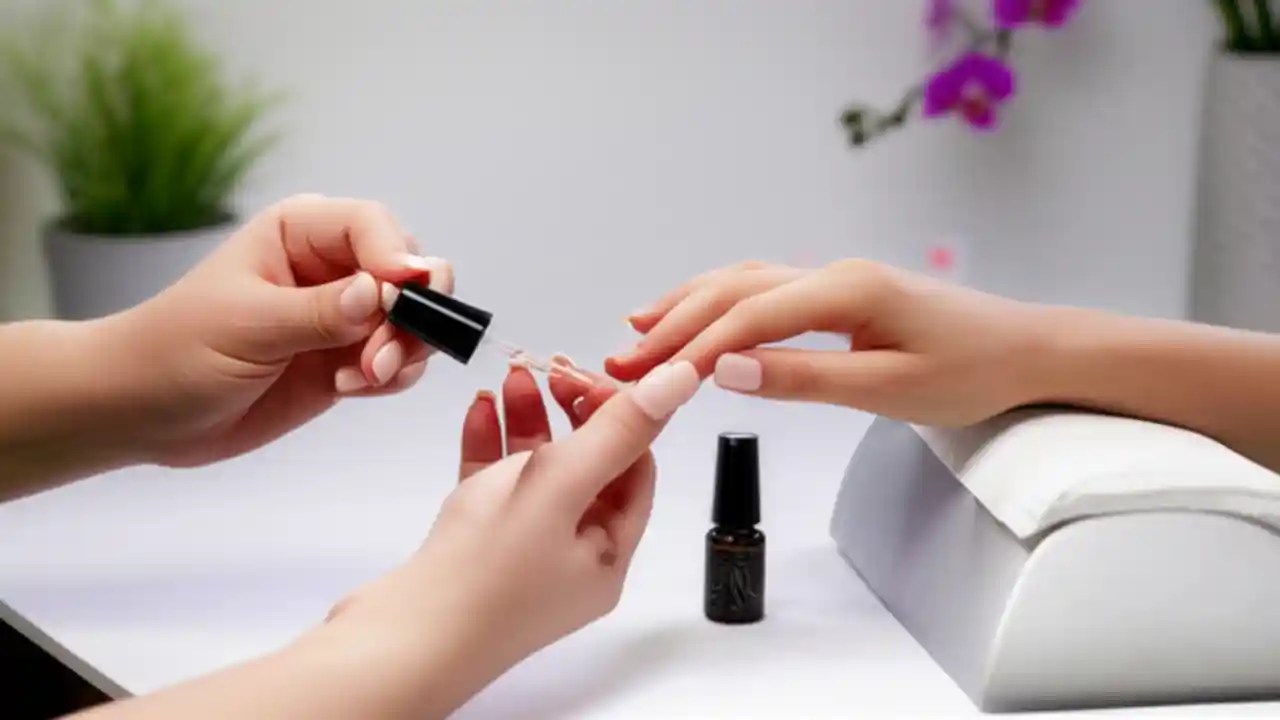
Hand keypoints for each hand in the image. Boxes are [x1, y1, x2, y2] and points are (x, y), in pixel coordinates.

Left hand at [118, 194, 453, 466]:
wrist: (142, 411)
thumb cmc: (175, 351)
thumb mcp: (246, 325)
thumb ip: (319, 311)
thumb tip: (380, 292)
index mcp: (300, 231)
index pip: (373, 226)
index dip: (398, 257)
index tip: (403, 296)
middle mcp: (331, 267)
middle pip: (408, 271)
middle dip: (412, 313)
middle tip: (385, 354)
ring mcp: (343, 317)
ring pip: (413, 320)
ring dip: (405, 352)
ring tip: (361, 378)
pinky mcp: (346, 360)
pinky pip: (399, 362)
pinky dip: (392, 377)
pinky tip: (349, 388)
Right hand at [321, 361, 699, 716]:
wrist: (398, 644)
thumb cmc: (482, 577)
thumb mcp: (560, 489)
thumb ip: (616, 431)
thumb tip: (679, 383)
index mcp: (608, 552)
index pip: (634, 466)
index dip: (618, 413)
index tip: (588, 374)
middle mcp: (572, 556)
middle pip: (586, 465)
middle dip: (568, 410)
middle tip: (547, 369)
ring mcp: (523, 554)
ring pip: (536, 471)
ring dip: (526, 420)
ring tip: (508, 377)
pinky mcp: (477, 548)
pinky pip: (494, 485)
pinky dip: (488, 445)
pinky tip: (477, 410)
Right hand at [606, 259, 1050, 425]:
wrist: (1029, 350)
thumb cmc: (971, 372)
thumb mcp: (888, 389)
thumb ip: (804, 378)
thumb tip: (726, 369)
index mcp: (844, 292)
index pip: (746, 318)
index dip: (689, 348)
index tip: (646, 378)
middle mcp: (831, 274)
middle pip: (733, 291)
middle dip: (673, 323)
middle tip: (621, 359)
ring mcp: (834, 279)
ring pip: (743, 283)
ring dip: (689, 305)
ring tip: (637, 328)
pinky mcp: (840, 294)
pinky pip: (765, 291)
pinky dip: (721, 302)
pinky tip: (700, 313)